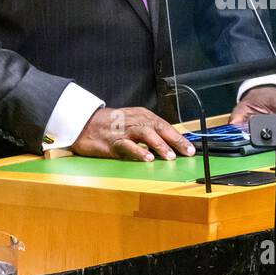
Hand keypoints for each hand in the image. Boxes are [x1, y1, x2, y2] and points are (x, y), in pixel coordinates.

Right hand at [70, 106, 195, 161]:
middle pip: (159, 127)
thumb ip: (149, 131)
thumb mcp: (133, 123)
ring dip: (159, 145)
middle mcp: (135, 120)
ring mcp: (124, 131)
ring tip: (169, 156)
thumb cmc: (111, 125)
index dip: (178, 136)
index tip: (190, 148)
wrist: (85, 124)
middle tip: (187, 152)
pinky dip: (139, 151)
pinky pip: (127, 146)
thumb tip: (170, 144)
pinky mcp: (113, 142)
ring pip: (145, 134)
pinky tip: (148, 158)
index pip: (164, 125)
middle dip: (175, 140)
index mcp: (142, 115)